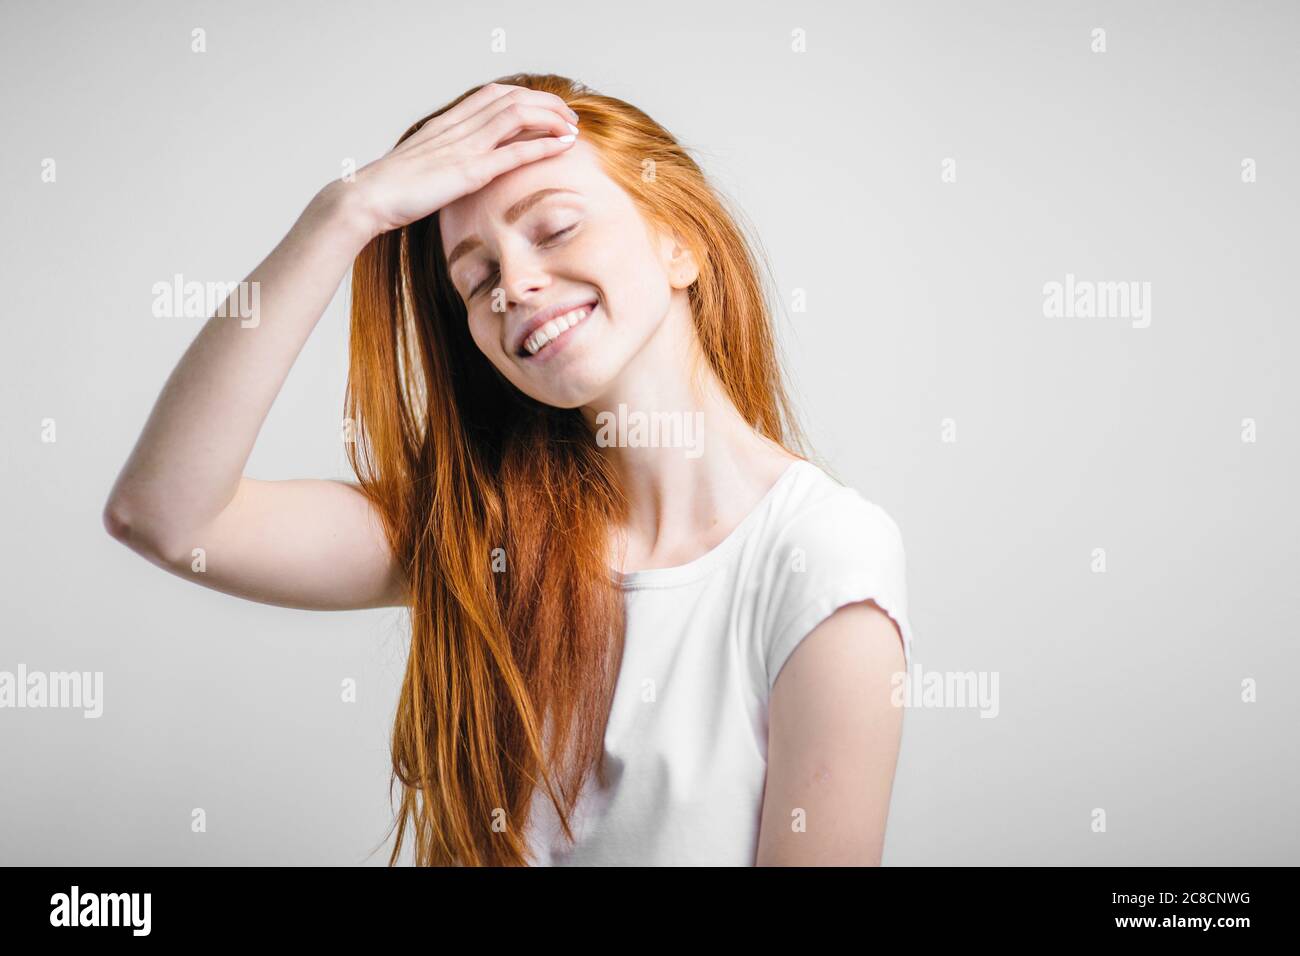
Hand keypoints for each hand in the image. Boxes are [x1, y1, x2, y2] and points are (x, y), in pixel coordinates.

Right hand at [341, 83, 579, 241]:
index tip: (546, 109)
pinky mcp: (468, 171)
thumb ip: (443, 163)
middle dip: (547, 103)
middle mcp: (458, 128)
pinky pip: (514, 151)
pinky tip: (564, 144)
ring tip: (573, 127)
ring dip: (552, 118)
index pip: (494, 94)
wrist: (366, 198)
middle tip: (569, 117)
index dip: (526, 96)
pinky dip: (544, 145)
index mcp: (447, 124)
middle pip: (513, 98)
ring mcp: (464, 147)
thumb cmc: (389, 191)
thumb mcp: (421, 168)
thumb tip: (455, 173)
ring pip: (518, 115)